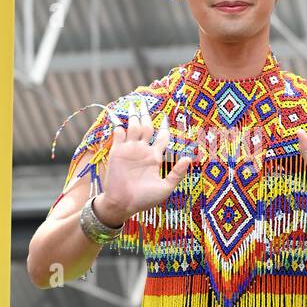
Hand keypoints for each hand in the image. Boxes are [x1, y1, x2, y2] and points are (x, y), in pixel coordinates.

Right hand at [96, 99, 190, 223]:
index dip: (165, 126)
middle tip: (146, 102)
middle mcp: (143, 150)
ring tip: (135, 104)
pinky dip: (121, 126)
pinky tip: (124, 119)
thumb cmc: (145, 199)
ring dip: (134, 116)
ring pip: (133, 127)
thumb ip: (177, 173)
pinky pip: (119, 135)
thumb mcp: (166, 188)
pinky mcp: (117, 152)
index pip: (162, 136)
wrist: (123, 204)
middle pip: (147, 127)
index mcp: (155, 157)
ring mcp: (129, 150)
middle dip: (147, 115)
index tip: (167, 116)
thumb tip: (189, 158)